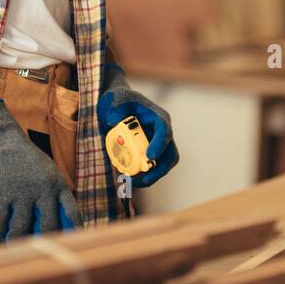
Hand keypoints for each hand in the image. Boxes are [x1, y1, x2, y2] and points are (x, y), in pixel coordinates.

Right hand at [0, 98, 81, 238]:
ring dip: (16, 239)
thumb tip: (62, 230)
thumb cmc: (29, 164)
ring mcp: (23, 191)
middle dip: (42, 242)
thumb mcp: (49, 175)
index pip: (72, 212)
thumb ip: (56, 198)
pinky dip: (1, 230)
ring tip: (15, 241)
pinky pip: (2, 222)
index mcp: (58, 185)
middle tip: (36, 248)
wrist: (4, 141)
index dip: (73, 232)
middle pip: (47, 227)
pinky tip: (3, 230)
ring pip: (21, 230)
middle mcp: (43, 189)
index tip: (71, 245)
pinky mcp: (3, 192)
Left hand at [96, 66, 178, 186]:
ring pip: (163, 165)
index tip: (149, 156)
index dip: (160, 144)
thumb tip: (114, 121)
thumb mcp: (115, 100)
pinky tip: (129, 178)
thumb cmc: (119, 101)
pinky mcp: (149, 154)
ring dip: (152, 176)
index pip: (164, 131)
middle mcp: (162, 133)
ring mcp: (158, 145)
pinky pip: (152, 168)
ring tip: (134, 183)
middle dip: (159, 169)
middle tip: (142, 179)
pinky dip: (143, 176)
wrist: (116, 107)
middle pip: (170, 154)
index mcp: (158, 117)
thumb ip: (115, 109)